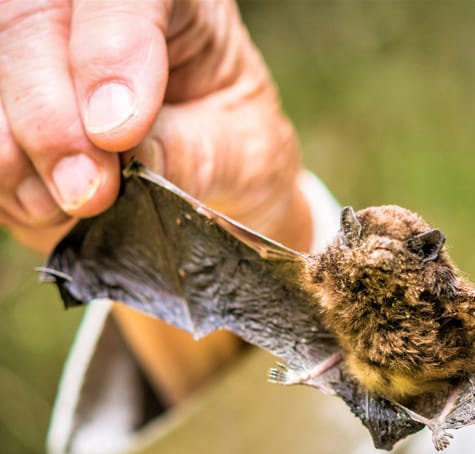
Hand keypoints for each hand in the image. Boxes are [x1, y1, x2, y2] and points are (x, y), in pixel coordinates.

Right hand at [0, 0, 311, 403]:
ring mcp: (41, 39)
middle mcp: (94, 5)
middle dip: (50, 116)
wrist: (211, 184)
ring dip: (14, 147)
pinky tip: (40, 203)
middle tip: (86, 191)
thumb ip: (191, 151)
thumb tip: (130, 155)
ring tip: (66, 204)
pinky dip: (2, 172)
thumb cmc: (236, 152)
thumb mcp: (242, 155)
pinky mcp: (7, 89)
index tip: (117, 132)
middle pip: (31, 18)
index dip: (109, 54)